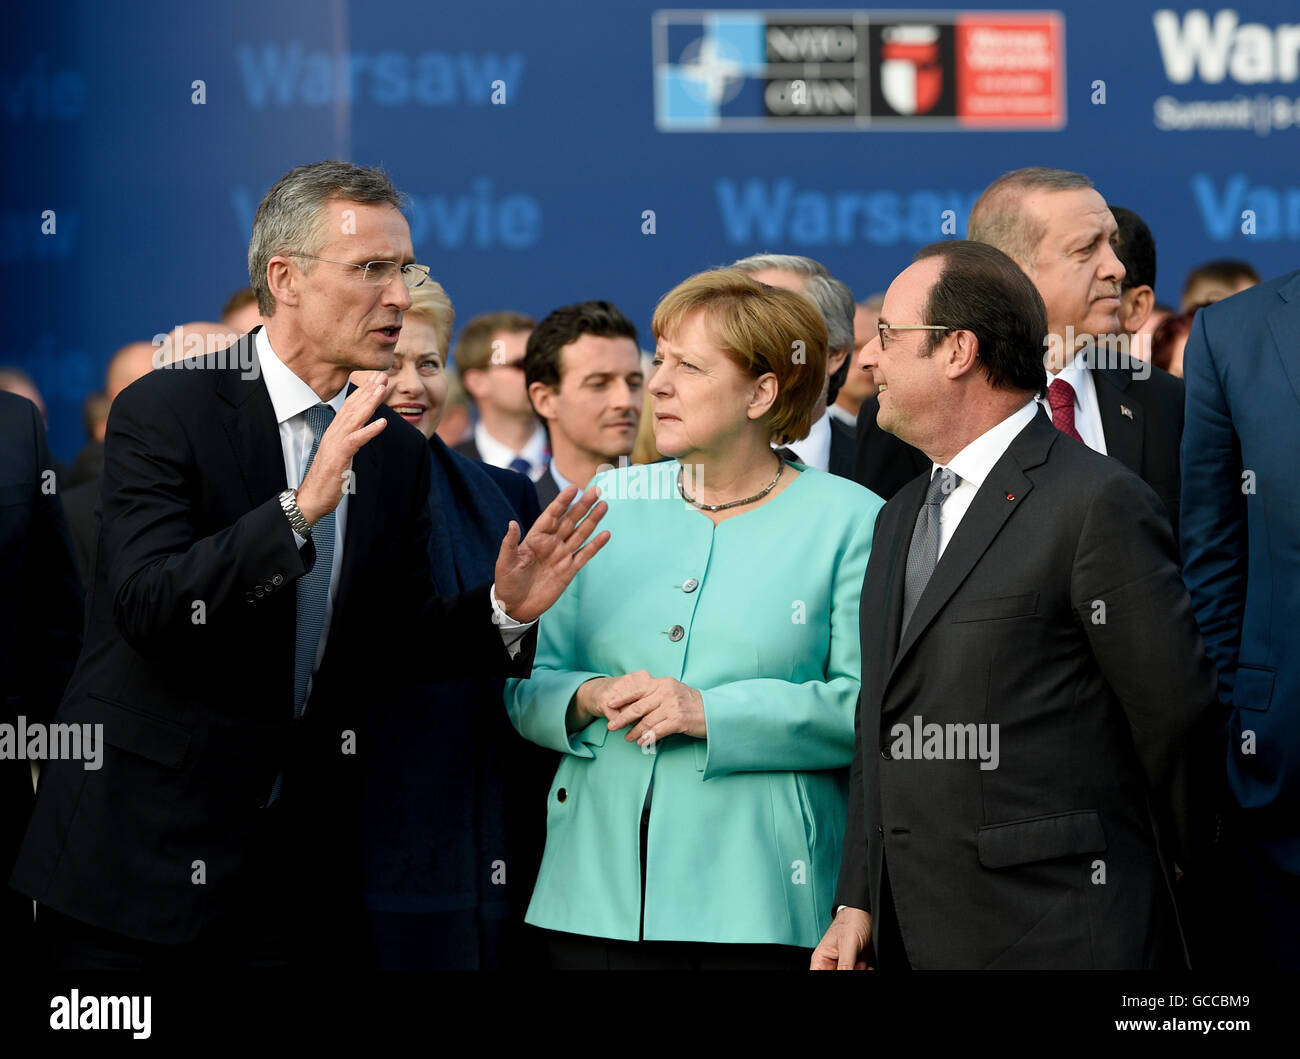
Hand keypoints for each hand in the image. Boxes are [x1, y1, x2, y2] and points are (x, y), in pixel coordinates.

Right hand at [296, 371, 388, 525]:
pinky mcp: (339, 456)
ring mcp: (336, 443)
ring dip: (370, 402)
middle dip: (369, 390)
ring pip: (355, 418)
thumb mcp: (339, 455)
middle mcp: (334, 433)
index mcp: (334, 432)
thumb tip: (358, 434)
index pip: (350, 407)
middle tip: (383, 374)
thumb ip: (348, 441)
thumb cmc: (326, 479)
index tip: (377, 379)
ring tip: (383, 388)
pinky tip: (382, 422)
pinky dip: (369, 430)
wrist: (311, 497)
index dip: (364, 392)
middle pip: (353, 407)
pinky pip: (356, 440)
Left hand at [494, 485, 609, 623]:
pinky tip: (605, 534)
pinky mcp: (569, 570)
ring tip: (604, 505)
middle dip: (583, 505)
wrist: (516, 607)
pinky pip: (585, 555)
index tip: (573, 489)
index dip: (562, 502)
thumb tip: (512, 523)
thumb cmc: (507, 583)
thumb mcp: (504, 563)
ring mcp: (561, 556)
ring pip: (580, 534)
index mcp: (535, 538)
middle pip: (570, 520)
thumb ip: (509, 543)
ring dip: (592, 520)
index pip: (551, 515)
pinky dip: (595, 545)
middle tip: (596, 490)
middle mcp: (551, 543)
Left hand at [591, 671, 706, 745]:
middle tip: (612, 726)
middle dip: (622, 717)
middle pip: (638, 706)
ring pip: (646, 721)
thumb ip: (657, 693)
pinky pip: (657, 730)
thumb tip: (637, 702)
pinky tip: (641, 742)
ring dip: (634, 731)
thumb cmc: (693, 704)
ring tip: (627, 738)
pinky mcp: (678, 720)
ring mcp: (672, 706)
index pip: (637, 689)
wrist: (715, 712)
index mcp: (663, 683)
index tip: (610, 704)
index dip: (622, 698)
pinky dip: (647, 737)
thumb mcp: (674, 691)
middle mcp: (666, 692)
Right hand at [810, 907, 872, 969]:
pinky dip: (865, 969)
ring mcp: (845, 963)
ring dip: (859, 970)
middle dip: (849, 971)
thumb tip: (843, 975)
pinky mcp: (856, 963)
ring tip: (864, 965)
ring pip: (850, 974)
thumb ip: (844, 965)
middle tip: (856, 966)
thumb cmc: (851, 920)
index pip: (818, 974)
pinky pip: (859, 971)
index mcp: (822, 957)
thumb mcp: (847, 944)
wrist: (866, 913)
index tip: (842, 971)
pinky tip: (867, 965)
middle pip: (836, 975)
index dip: (827, 977)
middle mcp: (832, 962)